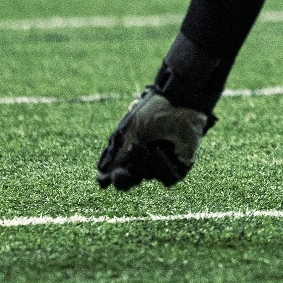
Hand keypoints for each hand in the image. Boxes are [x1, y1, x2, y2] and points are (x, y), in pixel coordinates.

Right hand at [96, 87, 211, 190]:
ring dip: (142, 163)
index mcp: (132, 152)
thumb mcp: (129, 132)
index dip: (114, 177)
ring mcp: (163, 164)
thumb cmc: (153, 111)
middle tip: (122, 168)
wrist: (180, 100)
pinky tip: (158, 151)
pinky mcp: (180, 166)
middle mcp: (147, 160)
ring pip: (148, 177)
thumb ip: (116, 158)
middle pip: (131, 180)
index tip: (105, 180)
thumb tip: (101, 181)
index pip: (119, 174)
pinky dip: (160, 166)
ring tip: (143, 146)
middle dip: (126, 175)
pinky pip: (168, 179)